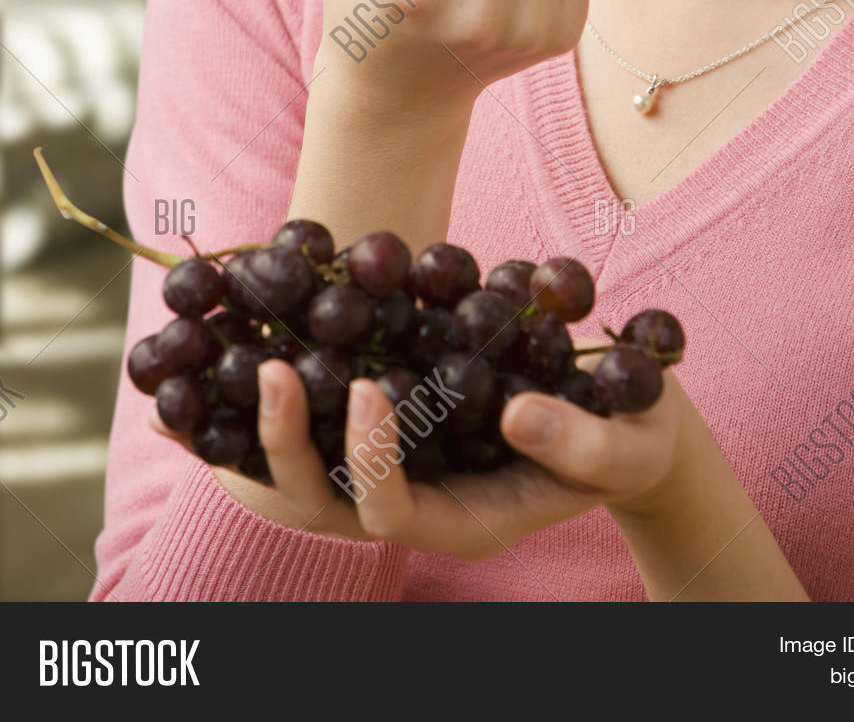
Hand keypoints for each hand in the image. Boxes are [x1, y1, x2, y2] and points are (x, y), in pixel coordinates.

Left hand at [150, 355, 683, 557]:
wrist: (624, 426)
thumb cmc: (633, 441)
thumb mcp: (627, 444)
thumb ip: (580, 440)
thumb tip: (516, 411)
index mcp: (466, 520)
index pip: (395, 509)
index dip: (372, 456)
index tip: (370, 387)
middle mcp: (418, 499)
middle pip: (326, 497)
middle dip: (287, 441)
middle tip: (272, 365)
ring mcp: (400, 464)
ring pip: (306, 462)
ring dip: (257, 421)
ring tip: (211, 364)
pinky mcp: (395, 423)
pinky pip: (321, 418)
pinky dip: (274, 392)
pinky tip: (237, 341)